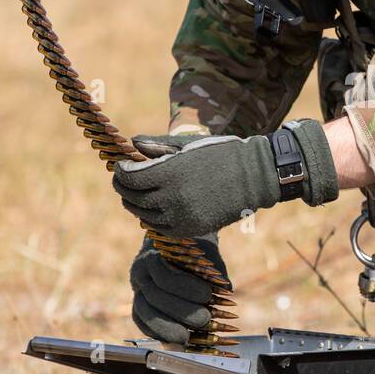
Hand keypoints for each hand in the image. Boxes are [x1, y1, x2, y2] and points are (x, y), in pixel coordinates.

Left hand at [112, 122, 338, 238]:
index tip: (121, 165)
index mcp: (170, 172)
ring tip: (135, 194)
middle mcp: (173, 197)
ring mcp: (182, 216)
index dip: (120, 171)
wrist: (254, 176)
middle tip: (123, 180)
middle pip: (132, 197)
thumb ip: (158, 145)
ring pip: (143, 214)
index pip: (129, 177)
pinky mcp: (191, 229)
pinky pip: (159, 228)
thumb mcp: (188, 144)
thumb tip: (132, 143)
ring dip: (134, 204)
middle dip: (123, 187)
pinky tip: (152, 209)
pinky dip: (150, 219)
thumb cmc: (220, 153)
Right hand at [129, 236, 224, 344]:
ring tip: (186, 338)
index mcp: (154, 256)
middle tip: (204, 319)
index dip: (186, 287)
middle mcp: (141, 274)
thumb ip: (213, 271)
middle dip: (181, 311)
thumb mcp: (204, 254)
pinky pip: (142, 324)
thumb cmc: (192, 253)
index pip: (166, 276)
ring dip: (167, 328)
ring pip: (144, 313)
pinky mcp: (137, 308)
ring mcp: (136, 291)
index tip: (208, 294)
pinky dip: (158, 333)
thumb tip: (227, 289)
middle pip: (155, 297)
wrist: (173, 251)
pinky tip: (175, 340)